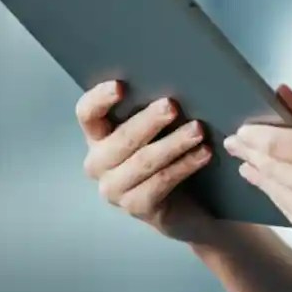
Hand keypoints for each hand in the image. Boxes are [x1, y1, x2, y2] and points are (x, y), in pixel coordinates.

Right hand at [76, 81, 219, 243]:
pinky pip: (161, 182)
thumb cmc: (166, 155)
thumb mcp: (157, 130)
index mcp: (98, 136)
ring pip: (144, 161)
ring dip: (174, 143)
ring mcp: (114, 189)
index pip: (87, 114)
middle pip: (120, 138)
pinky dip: (184, 165)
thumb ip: (154, 109)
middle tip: (173, 106)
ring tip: (198, 130)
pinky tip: (204, 153)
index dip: (99, 99)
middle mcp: (98, 163)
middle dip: (149, 120)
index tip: (120, 86)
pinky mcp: (136, 207)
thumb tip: (174, 83)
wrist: (184, 205)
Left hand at [223, 85, 291, 265]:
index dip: (253, 135)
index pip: (277, 143)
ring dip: (260, 176)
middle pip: (270, 167)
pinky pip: (290, 214)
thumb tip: (282, 93)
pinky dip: (279, 197)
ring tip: (250, 164)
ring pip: (275, 192)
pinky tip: (274, 186)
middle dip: (250, 153)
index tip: (241, 128)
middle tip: (236, 143)